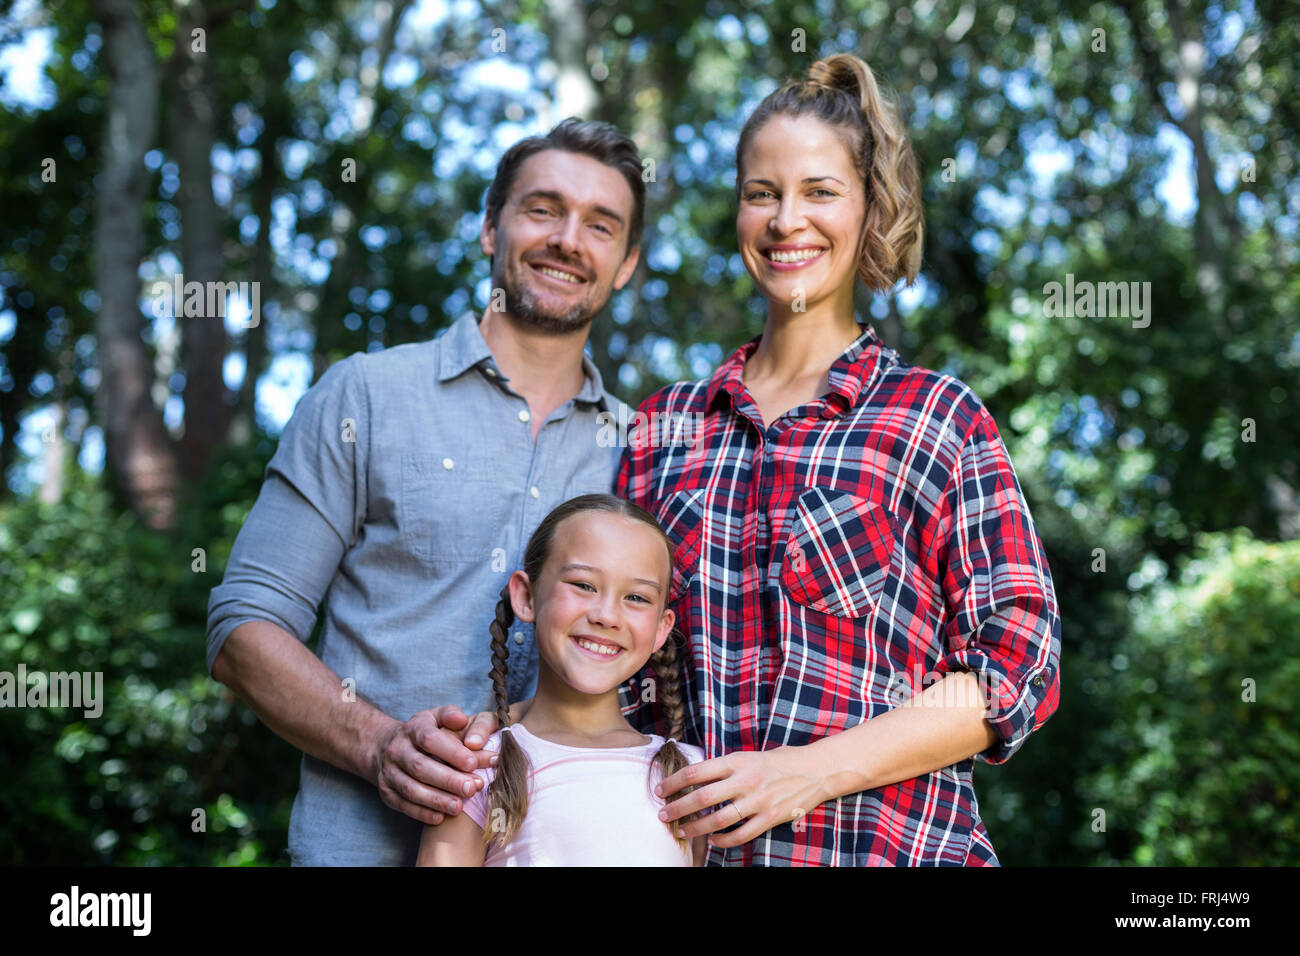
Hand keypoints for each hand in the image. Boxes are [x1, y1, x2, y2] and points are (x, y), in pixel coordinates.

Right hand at [373, 705, 498, 825]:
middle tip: (472, 788)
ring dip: (436, 800)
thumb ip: (451, 715)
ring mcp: (389, 772)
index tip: (472, 764)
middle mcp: (397, 750)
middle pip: (420, 767)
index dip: (451, 752)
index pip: (429, 739)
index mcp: (412, 729)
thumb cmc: (423, 733)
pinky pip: (403, 805)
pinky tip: (441, 817)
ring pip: (410, 789)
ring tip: (459, 806)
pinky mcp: (386, 792)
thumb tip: (463, 720)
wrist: (386, 747)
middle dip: (448, 780)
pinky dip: (422, 813)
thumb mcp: (435, 717)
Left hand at [655, 746, 829, 847]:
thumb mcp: (750, 755)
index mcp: (738, 760)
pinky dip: (723, 840)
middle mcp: (746, 780)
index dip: (675, 782)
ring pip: (718, 819)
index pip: (697, 771)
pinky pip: (741, 834)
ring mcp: (758, 801)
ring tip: (682, 831)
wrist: (816, 770)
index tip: (661, 790)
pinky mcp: (770, 818)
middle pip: (702, 797)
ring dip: (696, 827)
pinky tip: (712, 840)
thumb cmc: (780, 760)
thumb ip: (726, 766)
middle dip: (678, 808)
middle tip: (663, 815)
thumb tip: (697, 776)